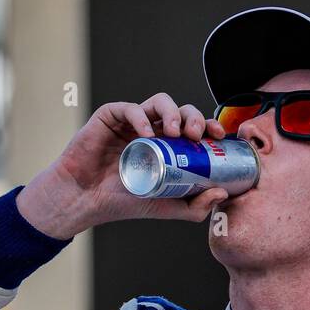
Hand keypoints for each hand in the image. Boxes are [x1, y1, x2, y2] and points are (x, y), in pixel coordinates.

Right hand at [16, 94, 229, 239]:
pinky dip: (142, 118)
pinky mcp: (110, 117)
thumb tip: (224, 193)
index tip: (218, 136)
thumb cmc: (123, 202)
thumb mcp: (166, 207)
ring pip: (160, 102)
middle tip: (197, 135)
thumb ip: (195, 206)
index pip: (192, 127)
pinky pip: (130, 108)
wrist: (85, 201)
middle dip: (194, 116)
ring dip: (173, 112)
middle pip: (180, 111)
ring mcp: (131, 122)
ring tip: (176, 133)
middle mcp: (152, 130)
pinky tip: (147, 134)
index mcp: (166, 145)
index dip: (208, 125)